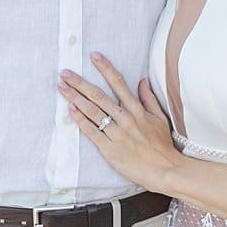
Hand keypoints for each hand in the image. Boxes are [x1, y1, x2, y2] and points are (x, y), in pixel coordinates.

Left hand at [58, 52, 181, 188]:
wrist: (165, 170)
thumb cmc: (162, 146)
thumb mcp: (159, 119)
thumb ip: (149, 99)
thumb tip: (142, 81)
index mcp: (137, 110)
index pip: (119, 83)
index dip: (106, 68)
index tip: (94, 56)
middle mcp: (125, 118)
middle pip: (99, 95)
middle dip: (80, 82)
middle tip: (65, 72)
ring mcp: (117, 133)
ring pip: (92, 111)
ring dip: (75, 97)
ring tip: (61, 87)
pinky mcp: (109, 149)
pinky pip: (91, 132)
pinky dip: (80, 120)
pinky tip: (70, 109)